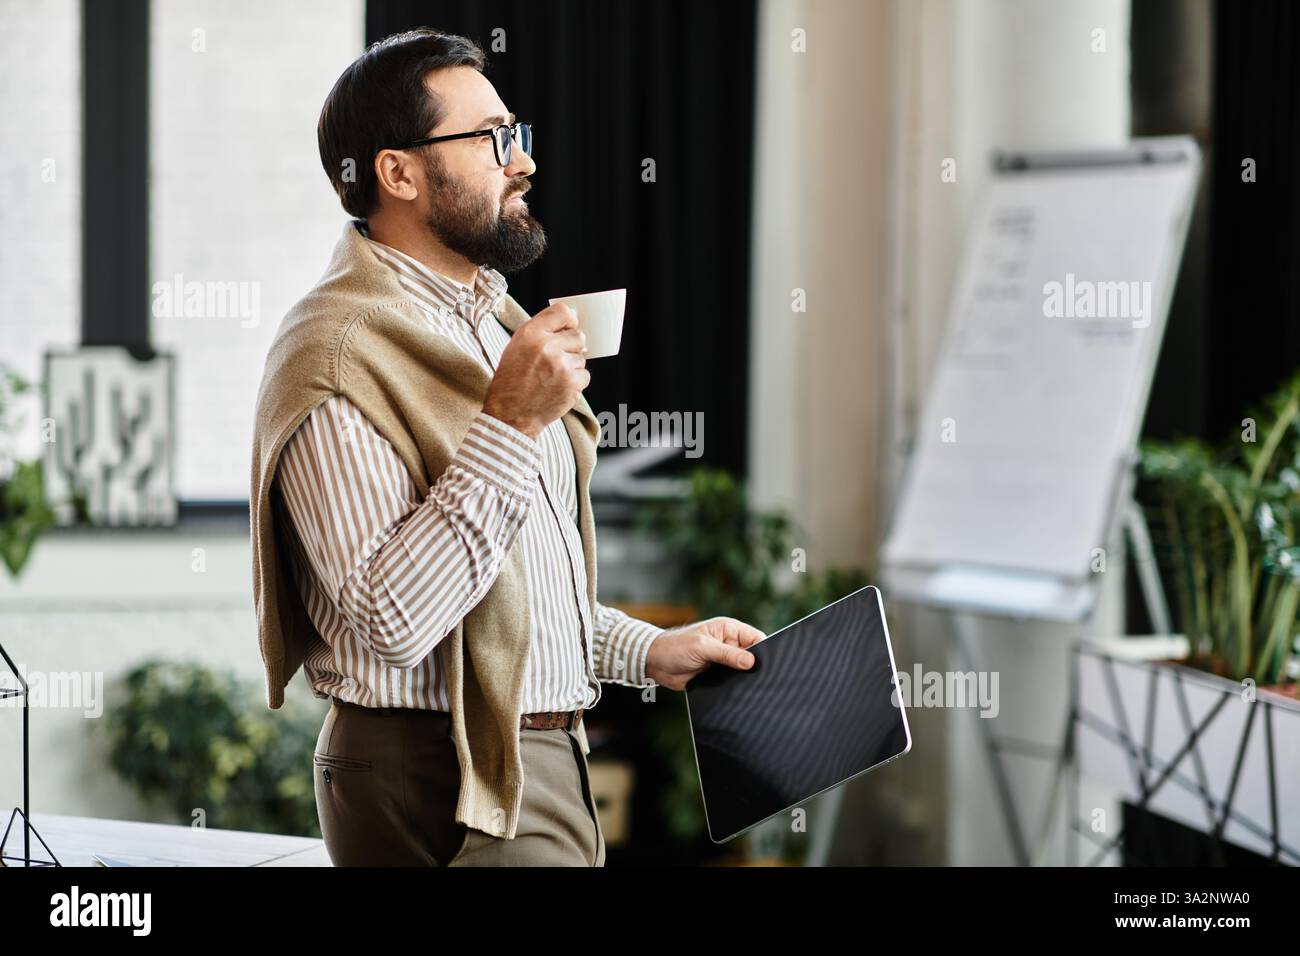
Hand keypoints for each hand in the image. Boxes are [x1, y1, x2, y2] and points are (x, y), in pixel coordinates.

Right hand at [483, 304, 589, 438]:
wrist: (509, 414)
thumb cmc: (511, 381)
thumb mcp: (516, 347)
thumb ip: (540, 332)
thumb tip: (569, 323)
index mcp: (530, 333)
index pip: (563, 311)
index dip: (570, 320)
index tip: (569, 327)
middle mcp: (546, 346)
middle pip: (578, 336)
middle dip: (572, 347)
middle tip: (557, 360)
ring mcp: (560, 365)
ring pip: (582, 358)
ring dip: (572, 367)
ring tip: (553, 378)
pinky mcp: (571, 383)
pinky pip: (585, 375)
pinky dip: (575, 383)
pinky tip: (558, 388)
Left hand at [645, 616, 766, 690]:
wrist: (655, 663)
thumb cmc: (675, 647)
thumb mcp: (703, 648)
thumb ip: (727, 654)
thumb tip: (751, 662)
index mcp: (729, 629)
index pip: (755, 638)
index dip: (764, 650)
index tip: (769, 664)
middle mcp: (729, 644)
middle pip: (753, 656)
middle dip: (756, 666)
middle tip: (761, 679)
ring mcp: (724, 661)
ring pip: (744, 671)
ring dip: (745, 678)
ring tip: (749, 687)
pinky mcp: (718, 675)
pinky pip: (733, 682)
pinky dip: (736, 687)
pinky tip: (739, 694)